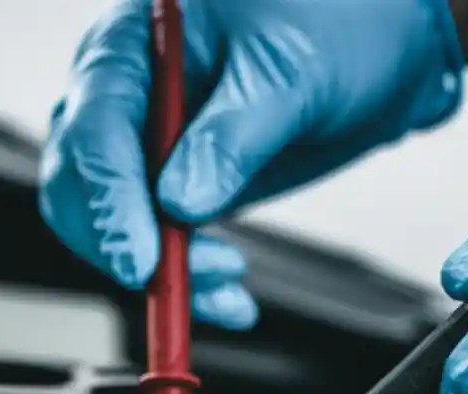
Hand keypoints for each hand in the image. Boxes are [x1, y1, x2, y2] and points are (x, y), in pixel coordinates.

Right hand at [39, 0, 464, 329]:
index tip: (140, 257)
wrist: (388, 47)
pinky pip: (156, 241)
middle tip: (173, 279)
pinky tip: (225, 293)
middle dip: (123, 240)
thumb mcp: (291, 73)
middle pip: (79, 183)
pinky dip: (184, 277)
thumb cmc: (340, 23)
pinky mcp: (175, 183)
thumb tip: (179, 204)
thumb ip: (232, 137)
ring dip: (156, 269)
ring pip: (110, 223)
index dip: (111, 198)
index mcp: (132, 44)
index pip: (95, 126)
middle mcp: (125, 94)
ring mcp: (146, 142)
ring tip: (224, 285)